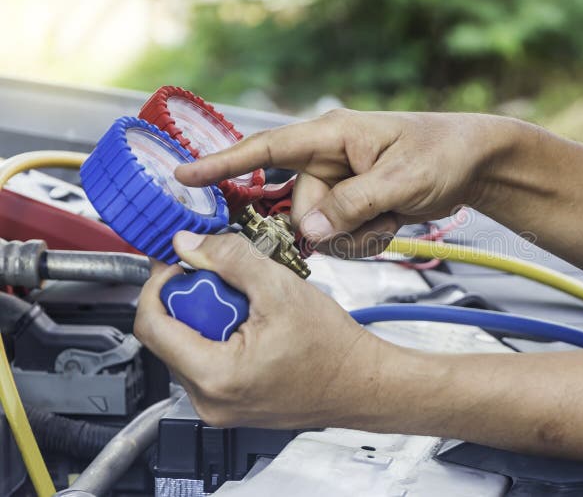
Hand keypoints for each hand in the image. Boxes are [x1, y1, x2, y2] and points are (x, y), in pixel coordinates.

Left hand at [133, 230, 395, 428]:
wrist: (363, 382)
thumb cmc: (333, 349)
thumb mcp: (279, 288)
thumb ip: (229, 258)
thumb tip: (188, 243)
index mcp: (215, 376)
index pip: (150, 325)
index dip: (159, 284)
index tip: (178, 262)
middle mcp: (208, 400)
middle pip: (168, 335)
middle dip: (193, 298)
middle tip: (229, 283)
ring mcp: (217, 407)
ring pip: (186, 347)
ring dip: (207, 316)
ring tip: (248, 308)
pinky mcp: (229, 404)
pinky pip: (205, 362)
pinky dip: (220, 336)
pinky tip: (252, 326)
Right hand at [175, 110, 522, 256]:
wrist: (473, 162)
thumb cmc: (442, 153)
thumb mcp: (400, 180)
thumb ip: (351, 205)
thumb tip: (307, 230)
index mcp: (332, 135)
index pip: (267, 148)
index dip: (222, 163)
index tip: (183, 175)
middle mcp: (329, 158)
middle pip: (298, 206)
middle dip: (331, 225)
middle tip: (372, 221)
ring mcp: (340, 183)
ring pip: (318, 226)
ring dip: (352, 236)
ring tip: (387, 220)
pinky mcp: (352, 204)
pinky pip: (338, 233)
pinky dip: (362, 240)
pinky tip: (389, 226)